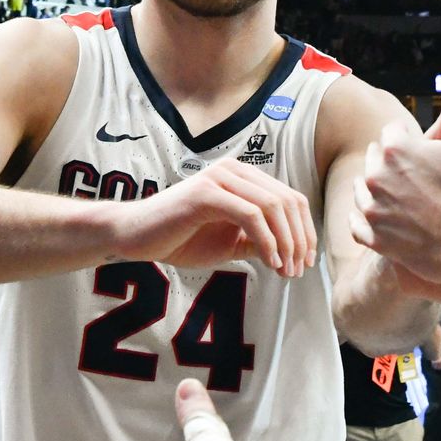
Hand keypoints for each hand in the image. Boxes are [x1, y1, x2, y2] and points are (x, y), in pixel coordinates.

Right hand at [103, 158, 315, 275]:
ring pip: (273, 207)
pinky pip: (250, 215)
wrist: (135, 237)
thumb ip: (258, 241)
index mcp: (242, 177)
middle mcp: (234, 170)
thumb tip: (291, 252)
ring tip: (284, 270)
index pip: (289, 198)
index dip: (304, 230)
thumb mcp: (229, 243)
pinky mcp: (206, 193)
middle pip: (287, 201)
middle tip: (298, 270)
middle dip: (299, 239)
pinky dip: (266, 240)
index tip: (305, 261)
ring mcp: (219, 178)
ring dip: (286, 242)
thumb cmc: (180, 239)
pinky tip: (269, 262)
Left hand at [351, 51, 440, 299]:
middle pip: (379, 160)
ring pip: (367, 189)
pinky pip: (361, 221)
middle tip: (427, 179)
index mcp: (395, 147)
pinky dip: (375, 220)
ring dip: (384, 191)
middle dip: (397, 165)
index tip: (434, 156)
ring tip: (414, 199)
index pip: (394, 133)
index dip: (416, 144)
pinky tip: (396, 220)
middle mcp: (376, 176)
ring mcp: (372, 210)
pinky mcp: (373, 238)